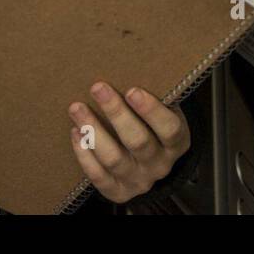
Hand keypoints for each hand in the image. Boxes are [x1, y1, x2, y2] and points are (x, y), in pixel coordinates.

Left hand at [68, 83, 190, 202]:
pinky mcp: (118, 192)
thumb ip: (156, 96)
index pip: (169, 129)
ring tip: (77, 108)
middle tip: (98, 88)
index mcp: (177, 143)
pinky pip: (98, 176)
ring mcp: (138, 181)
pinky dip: (84, 154)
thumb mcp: (166, 112)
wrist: (152, 162)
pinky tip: (76, 132)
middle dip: (116, 113)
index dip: (151, 111)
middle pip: (138, 141)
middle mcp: (159, 165)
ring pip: (114, 159)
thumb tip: (132, 61)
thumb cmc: (154, 125)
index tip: (132, 90)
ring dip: (93, 131)